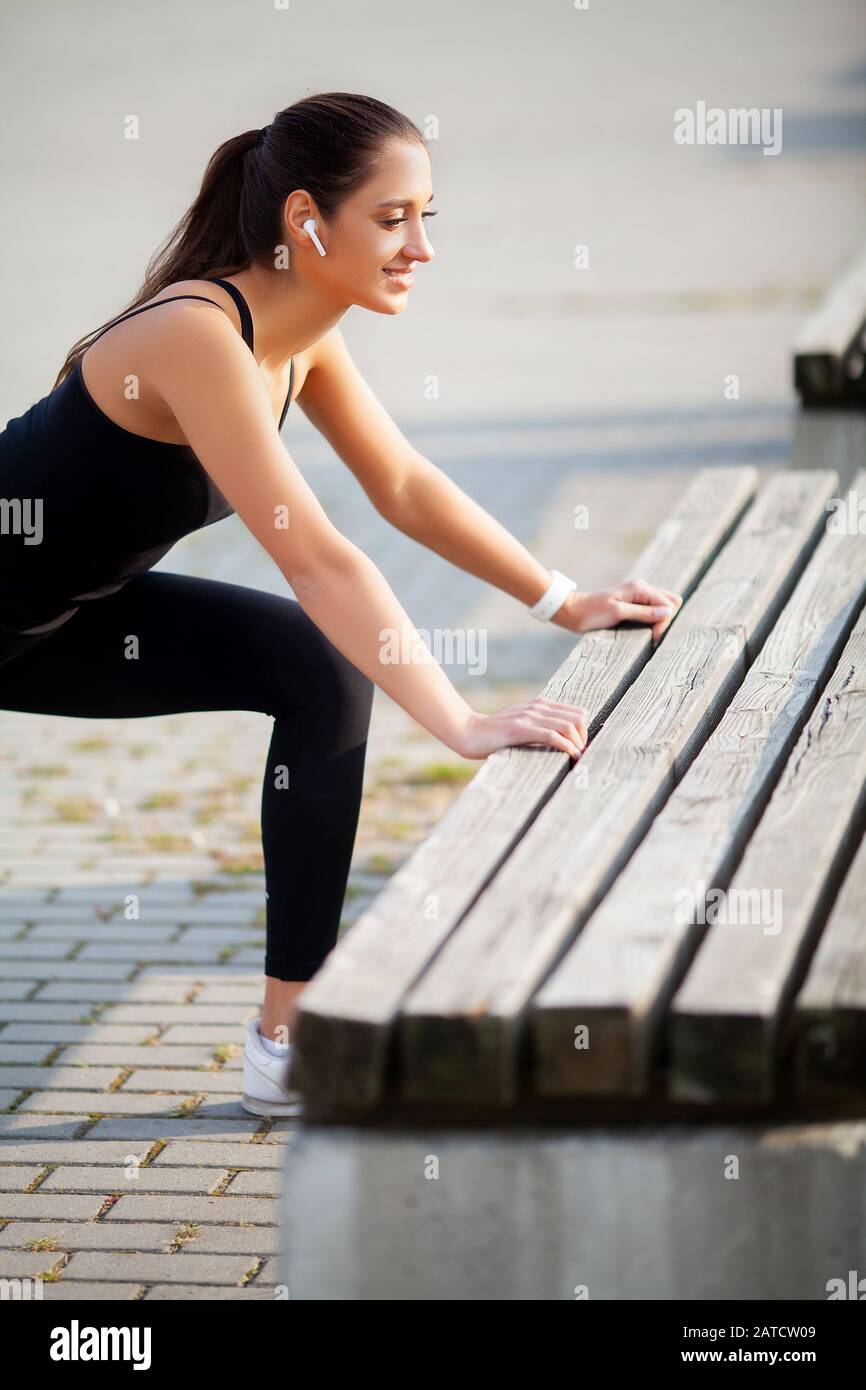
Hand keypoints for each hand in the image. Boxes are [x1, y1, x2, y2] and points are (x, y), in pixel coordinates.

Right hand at [455, 699, 588, 761]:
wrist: (468, 732)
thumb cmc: (494, 733)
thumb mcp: (519, 723)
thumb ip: (537, 725)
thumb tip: (558, 738)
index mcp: (539, 705)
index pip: (577, 712)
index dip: (584, 732)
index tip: (581, 748)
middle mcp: (537, 708)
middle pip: (578, 718)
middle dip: (585, 739)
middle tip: (581, 755)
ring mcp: (529, 717)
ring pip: (568, 726)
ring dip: (578, 745)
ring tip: (577, 759)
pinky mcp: (521, 730)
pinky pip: (553, 736)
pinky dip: (567, 748)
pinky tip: (571, 758)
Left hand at [553, 575, 682, 644]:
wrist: (572, 611)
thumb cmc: (592, 612)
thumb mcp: (617, 613)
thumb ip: (642, 612)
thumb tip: (668, 612)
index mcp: (639, 588)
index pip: (667, 605)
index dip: (664, 622)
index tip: (654, 638)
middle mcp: (641, 589)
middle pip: (669, 603)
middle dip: (666, 620)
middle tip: (655, 638)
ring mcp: (638, 596)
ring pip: (662, 606)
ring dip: (661, 621)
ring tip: (654, 636)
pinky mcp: (633, 604)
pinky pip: (652, 610)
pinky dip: (654, 620)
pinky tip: (649, 631)